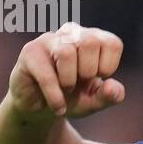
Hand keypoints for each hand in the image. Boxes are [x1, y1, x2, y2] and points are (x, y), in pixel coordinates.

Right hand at [8, 23, 125, 119]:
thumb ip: (112, 95)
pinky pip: (46, 73)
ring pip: (66, 52)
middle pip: (90, 42)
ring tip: (66, 89)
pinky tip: (58, 107)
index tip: (96, 78)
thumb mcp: (96, 100)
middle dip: (89, 71)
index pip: (112, 43)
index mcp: (93, 38)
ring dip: (69, 81)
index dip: (108, 67)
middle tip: (79, 82)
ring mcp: (49, 40)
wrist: (42, 110)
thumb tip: (111, 85)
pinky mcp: (30, 52)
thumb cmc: (73, 98)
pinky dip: (55, 96)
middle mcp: (72, 33)